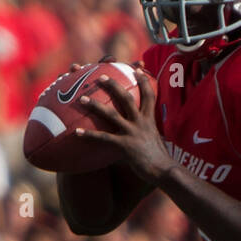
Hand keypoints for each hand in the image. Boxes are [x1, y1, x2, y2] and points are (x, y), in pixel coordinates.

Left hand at [75, 67, 172, 186]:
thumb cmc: (160, 159)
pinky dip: (89, 135)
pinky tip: (76, 133)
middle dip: (114, 85)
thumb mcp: (156, 141)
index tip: (136, 69)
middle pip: (127, 98)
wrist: (165, 171)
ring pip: (112, 114)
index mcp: (150, 120)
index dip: (143, 81)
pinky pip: (104, 138)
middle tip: (100, 76)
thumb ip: (147, 133)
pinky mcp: (125, 146)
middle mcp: (141, 122)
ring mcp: (133, 133)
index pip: (149, 95)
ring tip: (81, 99)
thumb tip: (139, 134)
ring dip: (96, 105)